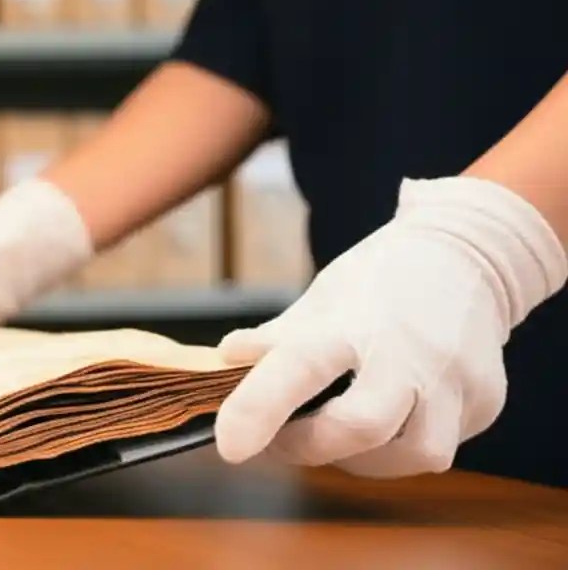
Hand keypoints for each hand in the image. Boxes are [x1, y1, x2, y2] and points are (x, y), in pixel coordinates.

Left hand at [214, 177, 566, 476]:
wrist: (469, 254)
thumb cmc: (381, 281)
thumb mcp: (323, 298)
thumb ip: (277, 338)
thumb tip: (228, 356)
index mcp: (354, 320)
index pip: (299, 366)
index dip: (259, 409)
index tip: (229, 446)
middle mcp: (410, 351)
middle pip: (361, 427)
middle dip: (310, 447)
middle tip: (280, 439)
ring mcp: (456, 379)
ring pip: (411, 453)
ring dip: (362, 459)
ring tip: (337, 433)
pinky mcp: (485, 401)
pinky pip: (439, 448)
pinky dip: (401, 447)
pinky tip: (389, 421)